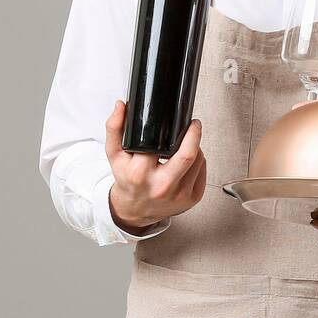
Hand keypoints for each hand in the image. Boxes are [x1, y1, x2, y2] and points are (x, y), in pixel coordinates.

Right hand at [105, 99, 206, 231]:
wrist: (133, 210)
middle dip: (195, 135)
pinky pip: (202, 172)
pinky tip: (187, 162)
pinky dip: (198, 162)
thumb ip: (115, 128)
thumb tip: (121, 106)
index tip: (183, 121)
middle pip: (188, 156)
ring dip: (196, 149)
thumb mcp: (114, 155)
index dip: (178, 130)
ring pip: (198, 161)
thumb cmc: (126, 181)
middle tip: (194, 125)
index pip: (162, 146)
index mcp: (140, 174)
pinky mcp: (193, 199)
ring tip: (185, 145)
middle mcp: (161, 186)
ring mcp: (179, 195)